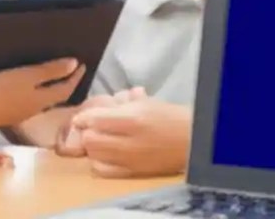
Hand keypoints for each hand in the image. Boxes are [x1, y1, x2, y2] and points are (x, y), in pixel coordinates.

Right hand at [0, 58, 83, 129]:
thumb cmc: (0, 90)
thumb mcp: (27, 76)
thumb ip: (50, 72)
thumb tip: (75, 65)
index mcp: (43, 99)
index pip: (66, 89)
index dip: (76, 77)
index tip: (83, 64)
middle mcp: (37, 108)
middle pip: (58, 96)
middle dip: (66, 83)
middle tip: (72, 69)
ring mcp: (23, 112)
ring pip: (45, 99)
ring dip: (53, 87)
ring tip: (54, 75)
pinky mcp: (11, 113)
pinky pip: (33, 100)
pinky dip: (39, 91)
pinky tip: (31, 86)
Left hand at [71, 97, 191, 177]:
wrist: (192, 142)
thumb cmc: (171, 118)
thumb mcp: (147, 102)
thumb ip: (123, 102)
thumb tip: (106, 102)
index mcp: (133, 118)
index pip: (94, 120)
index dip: (84, 117)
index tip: (81, 117)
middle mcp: (128, 142)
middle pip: (90, 139)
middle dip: (88, 131)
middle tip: (93, 127)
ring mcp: (129, 160)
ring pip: (93, 156)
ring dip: (93, 146)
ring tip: (100, 139)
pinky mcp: (132, 174)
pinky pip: (103, 171)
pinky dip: (99, 162)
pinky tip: (106, 155)